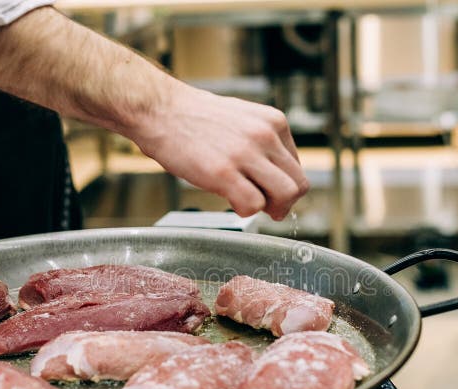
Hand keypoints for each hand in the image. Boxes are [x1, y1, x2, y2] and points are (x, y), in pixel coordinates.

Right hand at [130, 81, 308, 219]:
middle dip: (284, 203)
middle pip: (298, 185)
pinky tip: (230, 200)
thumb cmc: (194, 118)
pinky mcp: (224, 173)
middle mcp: (265, 136)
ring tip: (250, 204)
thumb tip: (273, 175)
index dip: (283, 184)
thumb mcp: (242, 119)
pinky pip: (254, 205)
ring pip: (285, 195)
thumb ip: (262, 142)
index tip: (266, 190)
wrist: (159, 109)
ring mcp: (245, 154)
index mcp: (274, 122)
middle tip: (268, 209)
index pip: (297, 167)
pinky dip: (246, 211)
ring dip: (271, 209)